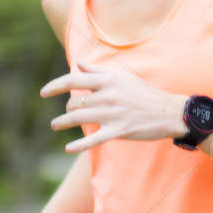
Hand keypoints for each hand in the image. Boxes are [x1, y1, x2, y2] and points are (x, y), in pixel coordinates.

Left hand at [42, 59, 186, 153]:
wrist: (169, 112)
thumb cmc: (144, 93)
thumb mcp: (122, 77)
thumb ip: (97, 70)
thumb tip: (77, 63)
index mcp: (108, 80)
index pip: (74, 80)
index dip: (55, 86)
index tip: (44, 93)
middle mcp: (108, 95)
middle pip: (75, 102)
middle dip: (66, 109)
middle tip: (66, 114)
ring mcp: (113, 113)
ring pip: (79, 118)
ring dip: (62, 123)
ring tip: (55, 125)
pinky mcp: (119, 130)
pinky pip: (94, 139)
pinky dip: (79, 145)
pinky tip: (68, 148)